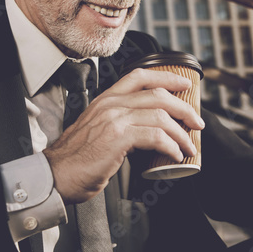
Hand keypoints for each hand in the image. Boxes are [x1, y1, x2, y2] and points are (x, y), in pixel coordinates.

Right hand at [43, 68, 204, 203]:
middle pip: (158, 95)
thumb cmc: (76, 159)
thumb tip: (144, 132)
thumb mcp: (97, 130)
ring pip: (161, 116)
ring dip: (181, 133)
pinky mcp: (118, 138)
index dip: (167, 77)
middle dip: (184, 108)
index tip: (185, 85)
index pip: (140, 76)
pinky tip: (174, 155)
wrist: (56, 175)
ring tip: (188, 146)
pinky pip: (155, 136)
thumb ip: (117, 123)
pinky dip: (171, 146)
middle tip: (196, 123)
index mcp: (106, 99)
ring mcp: (114, 119)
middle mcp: (110, 104)